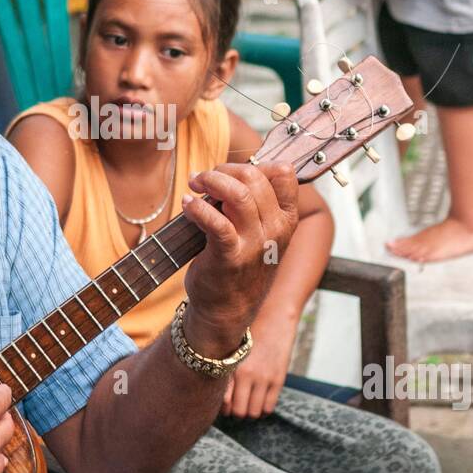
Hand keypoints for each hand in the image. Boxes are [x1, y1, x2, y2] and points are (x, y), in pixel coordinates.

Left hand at [180, 163, 297, 355]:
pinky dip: (198, 208)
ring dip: (212, 182)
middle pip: (255, 177)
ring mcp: (254, 245)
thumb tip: (230, 170)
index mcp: (286, 220)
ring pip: (238, 194)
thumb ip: (254, 203)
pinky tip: (187, 205)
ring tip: (195, 185)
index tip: (232, 170)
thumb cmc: (239, 264)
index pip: (284, 174)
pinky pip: (216, 222)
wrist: (227, 310)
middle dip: (224, 170)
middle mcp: (275, 230)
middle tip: (204, 178)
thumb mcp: (259, 233)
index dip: (255, 163)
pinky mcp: (229, 257)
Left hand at [221, 312, 295, 419]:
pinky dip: (263, 409)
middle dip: (236, 412)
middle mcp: (245, 374)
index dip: (222, 407)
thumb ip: (224, 368)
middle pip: (238, 412)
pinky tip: (261, 399)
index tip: (225, 403)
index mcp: (229, 364)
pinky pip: (268, 407)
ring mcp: (263, 378)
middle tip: (237, 404)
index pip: (221, 400)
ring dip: (250, 411)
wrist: (273, 314)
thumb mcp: (230, 346)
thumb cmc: (247, 329)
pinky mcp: (278, 379)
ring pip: (253, 413)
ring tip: (249, 402)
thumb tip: (220, 396)